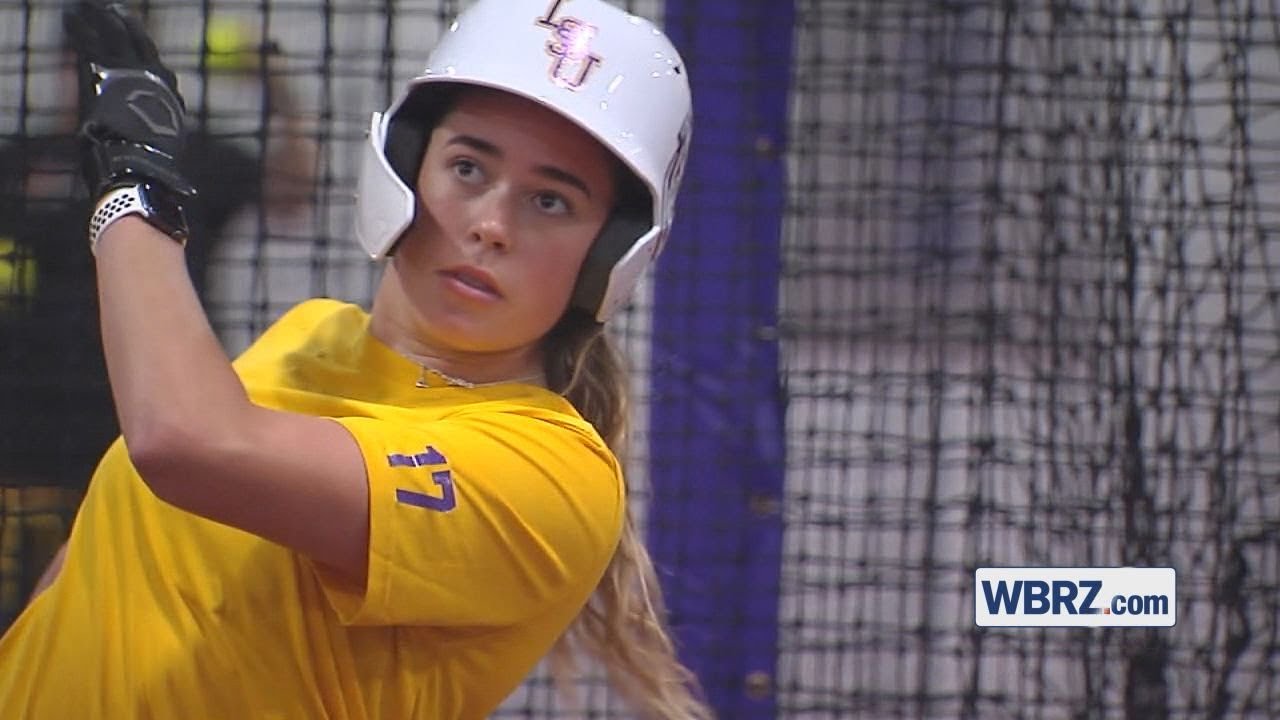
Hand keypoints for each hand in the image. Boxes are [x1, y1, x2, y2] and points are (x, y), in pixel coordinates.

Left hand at [62, 1, 195, 200]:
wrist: (134, 164)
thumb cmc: (149, 168)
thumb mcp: (163, 149)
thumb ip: (158, 136)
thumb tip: (174, 173)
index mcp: (168, 97)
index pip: (159, 70)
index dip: (147, 54)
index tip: (140, 42)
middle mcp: (153, 79)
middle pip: (140, 44)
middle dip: (128, 27)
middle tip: (118, 13)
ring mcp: (128, 73)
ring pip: (116, 37)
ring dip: (105, 21)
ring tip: (95, 9)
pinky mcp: (102, 72)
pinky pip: (90, 43)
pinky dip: (80, 29)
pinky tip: (72, 18)